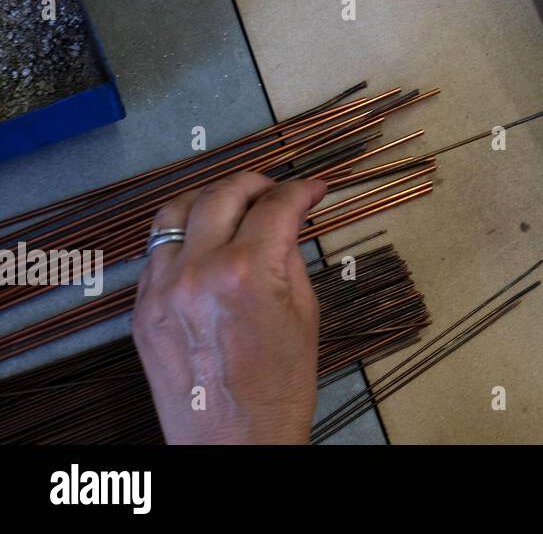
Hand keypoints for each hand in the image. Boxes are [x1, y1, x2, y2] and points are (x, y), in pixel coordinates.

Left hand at [133, 172, 325, 444]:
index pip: (276, 205)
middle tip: (276, 191)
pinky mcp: (142, 310)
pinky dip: (182, 237)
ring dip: (209, 200)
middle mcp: (197, 273)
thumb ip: (289, 258)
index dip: (302, 189)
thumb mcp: (305, 313)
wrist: (235, 444)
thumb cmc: (276, 390)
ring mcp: (161, 290)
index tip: (314, 189)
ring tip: (233, 207)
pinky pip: (156, 252)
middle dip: (257, 184)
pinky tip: (204, 244)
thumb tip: (286, 222)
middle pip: (222, 194)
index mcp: (246, 273)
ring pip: (175, 212)